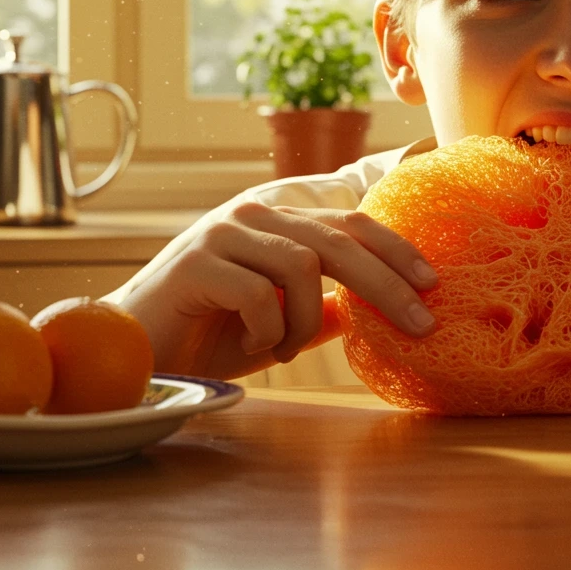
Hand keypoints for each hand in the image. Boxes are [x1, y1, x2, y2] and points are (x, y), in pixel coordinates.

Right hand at [117, 203, 438, 379]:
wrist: (138, 354)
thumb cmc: (211, 336)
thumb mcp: (280, 323)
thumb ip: (322, 308)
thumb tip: (374, 310)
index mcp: (278, 222)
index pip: (351, 222)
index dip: (396, 249)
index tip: (433, 283)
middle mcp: (253, 216)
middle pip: (338, 238)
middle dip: (387, 283)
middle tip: (421, 321)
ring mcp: (222, 233)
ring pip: (302, 265)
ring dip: (304, 319)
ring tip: (284, 348)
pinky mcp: (195, 262)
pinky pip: (259, 294)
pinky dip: (268, 329)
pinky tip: (250, 346)